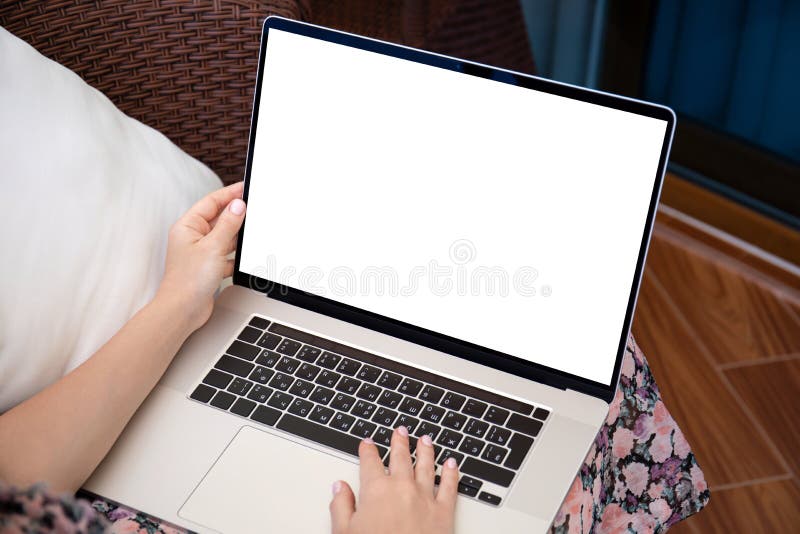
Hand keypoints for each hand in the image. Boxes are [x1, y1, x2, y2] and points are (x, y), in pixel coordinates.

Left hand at [157, 182, 245, 331]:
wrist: (183, 311)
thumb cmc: (188, 280)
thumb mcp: (213, 247)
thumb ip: (228, 224)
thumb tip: (238, 206)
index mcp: (188, 226)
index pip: (211, 202)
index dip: (229, 193)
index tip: (245, 188)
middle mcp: (193, 237)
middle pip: (219, 218)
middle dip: (236, 215)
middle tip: (254, 208)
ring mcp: (201, 252)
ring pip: (224, 237)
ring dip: (237, 237)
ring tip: (252, 234)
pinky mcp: (209, 267)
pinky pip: (226, 254)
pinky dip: (235, 256)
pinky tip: (244, 257)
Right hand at [330, 426, 458, 533]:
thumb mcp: (344, 533)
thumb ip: (341, 507)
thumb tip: (339, 488)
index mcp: (376, 490)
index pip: (370, 462)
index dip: (368, 450)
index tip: (367, 443)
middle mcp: (402, 488)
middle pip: (400, 457)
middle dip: (399, 442)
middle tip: (400, 430)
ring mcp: (425, 498)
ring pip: (427, 465)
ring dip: (426, 450)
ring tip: (425, 439)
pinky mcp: (445, 512)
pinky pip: (450, 486)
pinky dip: (452, 473)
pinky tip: (453, 464)